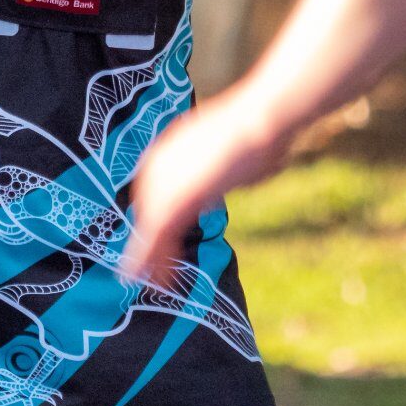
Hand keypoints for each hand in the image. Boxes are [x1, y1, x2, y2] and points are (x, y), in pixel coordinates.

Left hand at [121, 84, 287, 285]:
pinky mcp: (173, 201)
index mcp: (167, 149)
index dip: (155, 218)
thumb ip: (223, 168)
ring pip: (150, 228)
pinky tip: (161, 282)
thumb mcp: (232, 150)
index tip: (158, 239)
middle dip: (149, 241)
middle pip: (146, 211)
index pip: (153, 192)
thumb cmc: (258, 130)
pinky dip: (157, 262)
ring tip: (154, 284)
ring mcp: (162, 182)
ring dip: (150, 259)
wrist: (258, 120)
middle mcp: (157, 164)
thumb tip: (242, 172)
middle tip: (147, 270)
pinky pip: (159, 237)